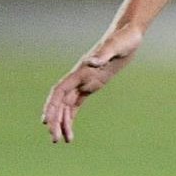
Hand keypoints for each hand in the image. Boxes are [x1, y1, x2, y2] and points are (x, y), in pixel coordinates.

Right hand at [41, 23, 144, 143]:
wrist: (129, 34)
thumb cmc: (124, 39)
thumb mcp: (116, 46)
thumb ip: (103, 54)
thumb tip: (91, 61)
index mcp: (81, 70)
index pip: (59, 91)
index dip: (51, 106)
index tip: (46, 122)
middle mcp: (79, 77)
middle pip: (60, 102)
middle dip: (55, 120)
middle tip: (55, 139)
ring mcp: (84, 81)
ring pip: (67, 106)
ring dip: (63, 123)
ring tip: (64, 141)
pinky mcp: (92, 85)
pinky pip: (76, 104)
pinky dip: (72, 118)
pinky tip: (71, 131)